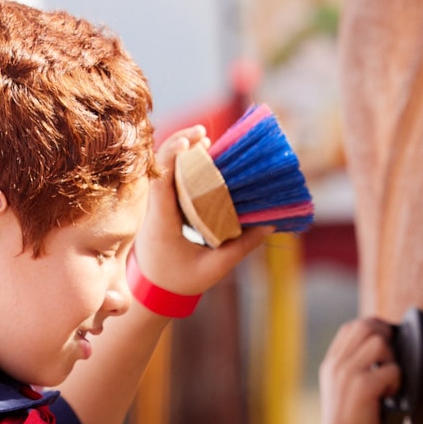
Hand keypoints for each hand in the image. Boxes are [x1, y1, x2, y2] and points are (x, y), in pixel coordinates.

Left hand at [131, 127, 269, 296]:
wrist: (153, 290)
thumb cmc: (181, 280)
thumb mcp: (214, 268)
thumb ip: (241, 247)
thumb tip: (269, 225)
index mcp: (162, 222)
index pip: (161, 181)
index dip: (171, 156)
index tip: (191, 141)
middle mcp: (155, 209)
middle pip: (159, 168)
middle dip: (179, 145)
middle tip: (204, 133)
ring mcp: (156, 207)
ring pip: (162, 170)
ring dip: (180, 152)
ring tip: (204, 140)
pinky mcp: (162, 207)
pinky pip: (168, 179)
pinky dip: (181, 165)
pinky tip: (199, 157)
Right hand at [315, 317, 401, 423]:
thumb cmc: (345, 422)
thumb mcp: (338, 388)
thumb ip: (349, 369)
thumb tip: (376, 350)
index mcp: (331, 364)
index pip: (350, 327)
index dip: (372, 327)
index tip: (384, 341)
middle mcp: (337, 364)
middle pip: (365, 326)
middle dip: (385, 336)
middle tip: (390, 358)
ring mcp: (349, 374)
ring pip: (379, 342)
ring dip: (391, 358)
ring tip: (388, 379)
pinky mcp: (364, 387)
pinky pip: (391, 370)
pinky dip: (396, 382)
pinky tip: (389, 396)